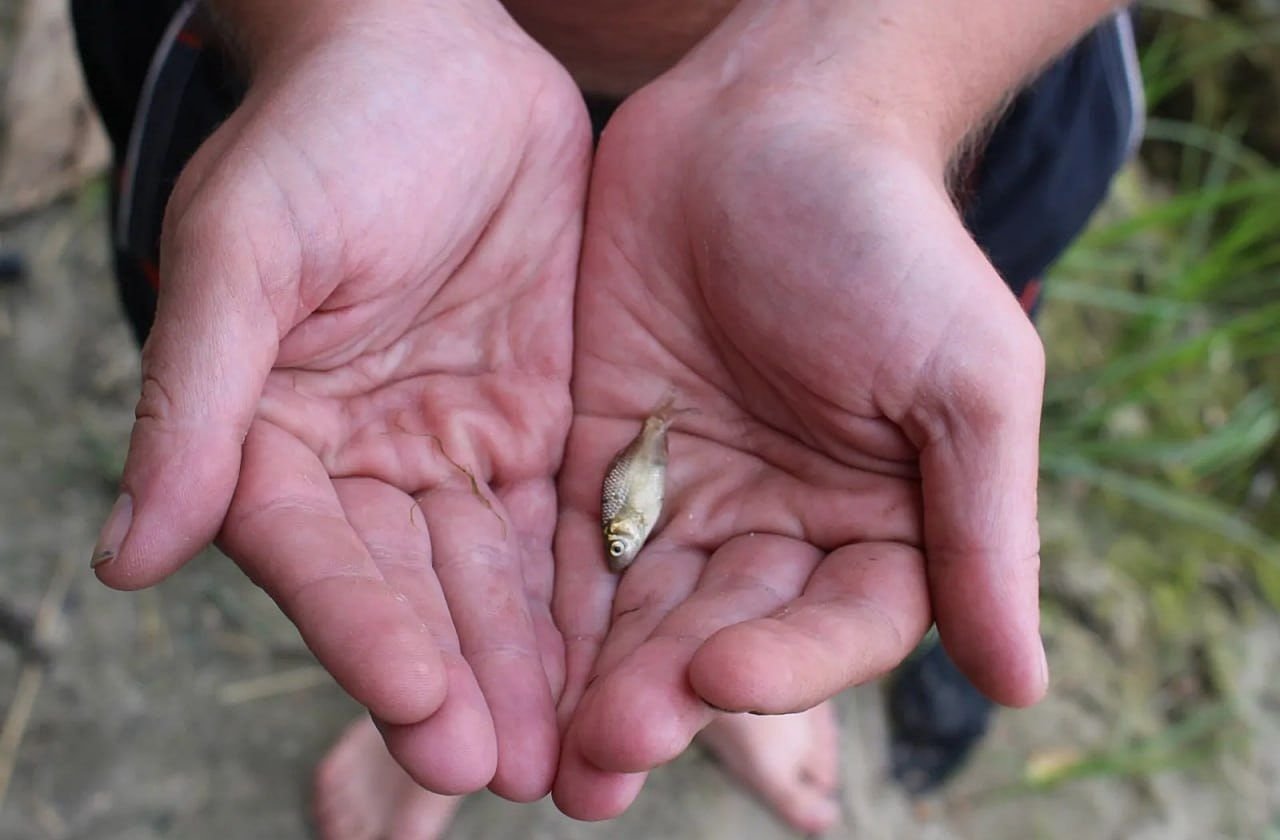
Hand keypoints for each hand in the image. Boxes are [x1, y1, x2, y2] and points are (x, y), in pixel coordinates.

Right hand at [90, 0, 589, 800]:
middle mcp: (366, 463)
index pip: (318, 558)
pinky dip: (589, 593)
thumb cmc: (321, 137)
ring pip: (496, 578)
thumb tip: (126, 558)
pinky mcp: (536, 424)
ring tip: (574, 755)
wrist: (434, 60)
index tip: (420, 704)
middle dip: (461, 682)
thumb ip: (195, 401)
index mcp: (276, 437)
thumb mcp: (248, 252)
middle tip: (507, 773)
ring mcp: (456, 449)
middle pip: (413, 592)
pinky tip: (627, 658)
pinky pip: (564, 520)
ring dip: (530, 667)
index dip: (362, 633)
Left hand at [551, 40, 1045, 818]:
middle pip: (724, 637)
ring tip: (550, 756)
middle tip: (603, 760)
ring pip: (638, 611)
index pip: (835, 630)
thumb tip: (1023, 685)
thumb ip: (982, 528)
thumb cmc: (888, 238)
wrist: (772, 119)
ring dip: (593, 681)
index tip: (717, 676)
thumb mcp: (965, 376)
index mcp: (878, 526)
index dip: (784, 666)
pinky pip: (572, 544)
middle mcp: (782, 529)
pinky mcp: (603, 457)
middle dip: (664, 695)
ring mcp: (689, 498)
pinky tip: (502, 659)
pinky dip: (543, 605)